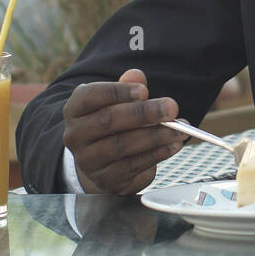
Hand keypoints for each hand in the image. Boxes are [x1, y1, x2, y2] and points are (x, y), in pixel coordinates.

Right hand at [62, 69, 184, 194]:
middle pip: (108, 120)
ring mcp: (88, 160)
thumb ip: (126, 87)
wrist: (101, 162)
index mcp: (75, 109)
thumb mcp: (116, 102)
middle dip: (144, 113)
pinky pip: (133, 165)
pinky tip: (173, 145)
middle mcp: (75, 135)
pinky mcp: (105, 179)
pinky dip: (157, 154)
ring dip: (156, 136)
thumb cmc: (112, 123)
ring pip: (122, 145)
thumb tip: (137, 75)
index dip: (117, 92)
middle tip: (171, 108)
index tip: (144, 90)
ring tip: (179, 129)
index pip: (91, 96)